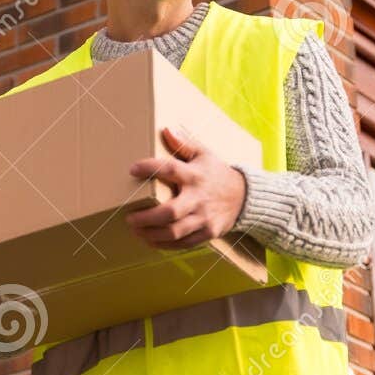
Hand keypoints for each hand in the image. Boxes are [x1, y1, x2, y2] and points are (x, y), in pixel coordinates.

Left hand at [125, 125, 247, 250]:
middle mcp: (199, 198)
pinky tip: (151, 240)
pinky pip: (184, 243)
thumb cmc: (217, 173)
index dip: (150, 168)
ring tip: (136, 231)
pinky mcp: (208, 233)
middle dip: (146, 217)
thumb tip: (166, 129)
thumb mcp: (204, 154)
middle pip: (170, 212)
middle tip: (129, 217)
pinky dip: (165, 244)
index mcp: (195, 176)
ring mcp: (204, 218)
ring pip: (174, 232)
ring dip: (151, 234)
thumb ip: (184, 144)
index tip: (133, 169)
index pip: (170, 170)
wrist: (245, 196)